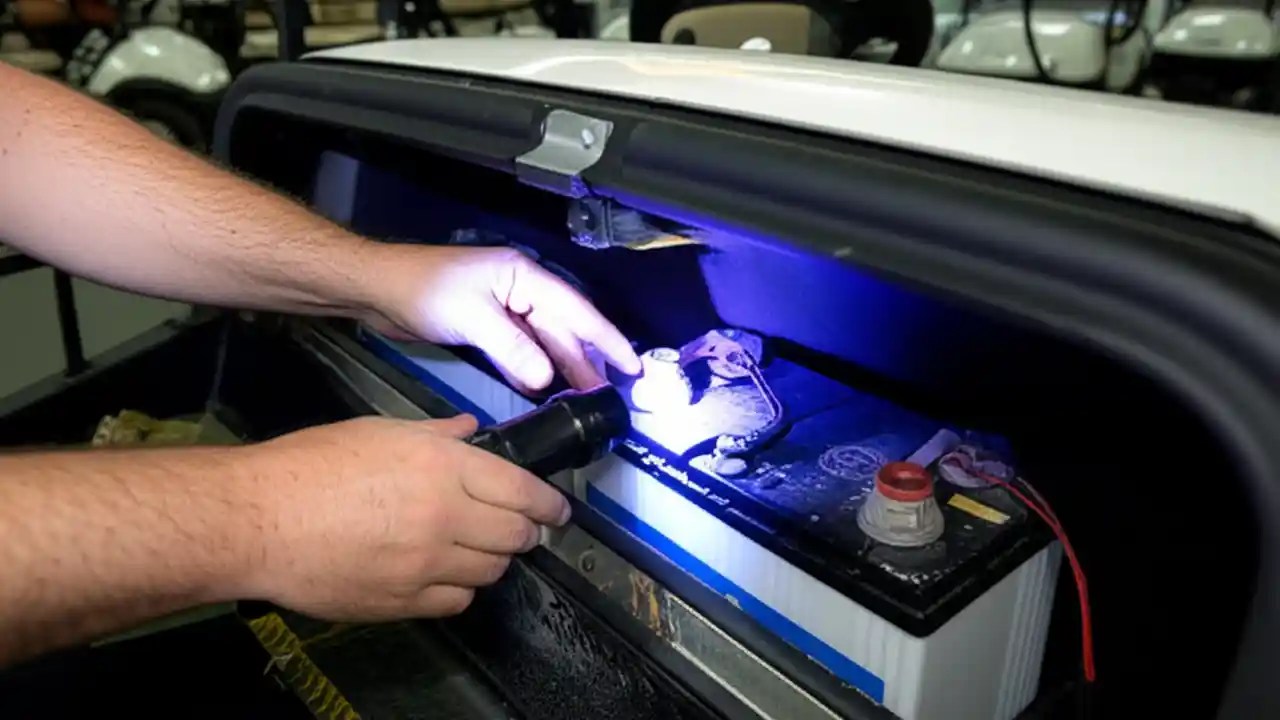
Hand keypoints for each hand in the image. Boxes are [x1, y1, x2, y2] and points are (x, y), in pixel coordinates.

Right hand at [238, 414, 567, 621]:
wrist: (260, 520)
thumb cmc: (311, 465)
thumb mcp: (379, 431)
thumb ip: (435, 434)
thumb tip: (470, 431)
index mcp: (443, 466)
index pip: (521, 490)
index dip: (549, 503)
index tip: (558, 510)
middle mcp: (445, 515)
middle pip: (516, 535)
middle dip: (528, 532)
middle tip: (523, 530)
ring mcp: (426, 563)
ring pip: (491, 571)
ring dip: (495, 560)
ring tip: (480, 549)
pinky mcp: (404, 601)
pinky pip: (457, 600)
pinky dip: (462, 589)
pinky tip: (447, 575)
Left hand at [362, 244, 640, 393]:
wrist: (377, 289)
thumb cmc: (424, 290)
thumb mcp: (472, 317)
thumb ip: (512, 348)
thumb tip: (546, 379)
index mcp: (524, 277)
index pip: (576, 310)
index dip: (607, 338)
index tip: (632, 364)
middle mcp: (520, 292)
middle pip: (563, 330)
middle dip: (586, 361)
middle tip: (609, 394)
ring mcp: (503, 310)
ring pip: (543, 343)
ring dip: (562, 369)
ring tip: (584, 398)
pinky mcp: (486, 327)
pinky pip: (520, 351)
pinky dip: (533, 370)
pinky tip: (544, 390)